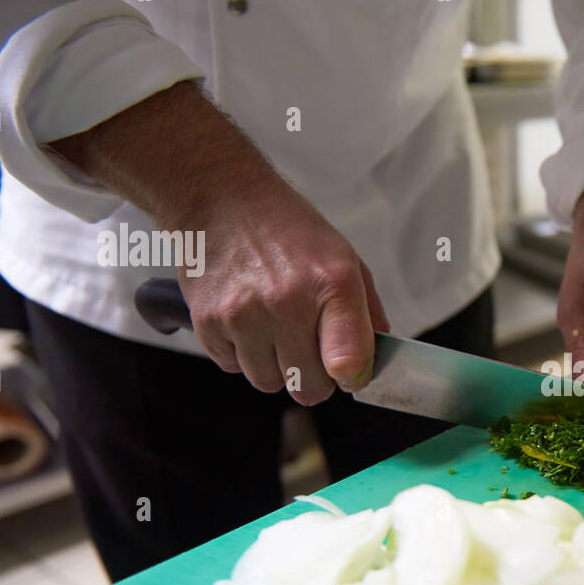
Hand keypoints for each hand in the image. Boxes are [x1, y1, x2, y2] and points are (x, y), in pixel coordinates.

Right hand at [51, 81, 386, 405]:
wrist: (220, 197)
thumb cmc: (287, 229)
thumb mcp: (343, 257)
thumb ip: (366, 313)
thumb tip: (376, 361)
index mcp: (332, 282)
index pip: (347, 361)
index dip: (352, 377)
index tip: (349, 373)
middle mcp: (287, 301)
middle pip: (307, 387)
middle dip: (312, 377)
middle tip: (308, 350)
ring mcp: (243, 314)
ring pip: (267, 382)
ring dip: (273, 366)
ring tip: (273, 328)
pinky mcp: (207, 321)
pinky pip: (231, 366)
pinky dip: (240, 353)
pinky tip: (245, 320)